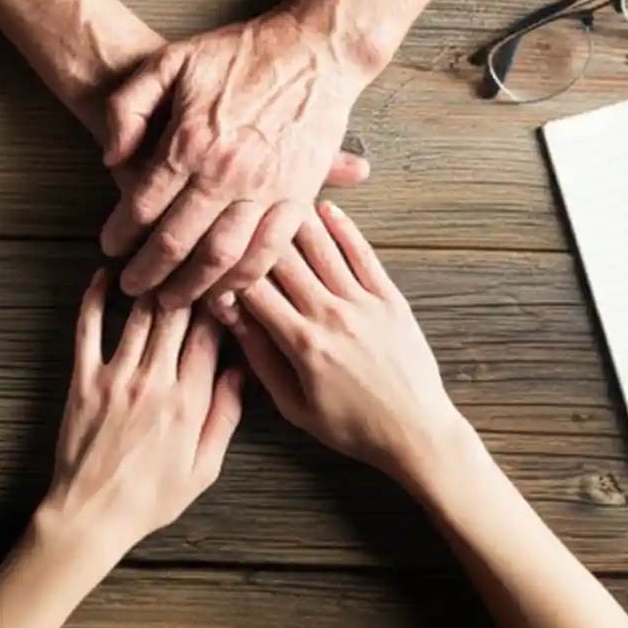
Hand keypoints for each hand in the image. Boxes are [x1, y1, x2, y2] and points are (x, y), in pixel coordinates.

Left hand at [40, 269, 243, 546]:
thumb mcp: (205, 468)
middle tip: (197, 258)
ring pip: (140, 314)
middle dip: (190, 284)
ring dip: (152, 282)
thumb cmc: (151, 499)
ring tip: (161, 255)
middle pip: (177, 316)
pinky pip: (89, 328)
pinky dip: (96, 298)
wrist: (92, 516)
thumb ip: (226, 416)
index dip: (219, 303)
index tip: (226, 281)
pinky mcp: (84, 381)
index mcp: (189, 402)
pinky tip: (104, 275)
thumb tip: (240, 370)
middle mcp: (155, 382)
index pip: (210, 336)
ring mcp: (116, 378)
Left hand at [100, 12, 374, 307]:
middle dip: (148, 272)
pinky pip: (268, 251)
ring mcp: (266, 190)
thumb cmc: (240, 53)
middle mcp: (225, 174)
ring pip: (221, 258)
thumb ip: (128, 108)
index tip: (110, 249)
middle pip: (176, 242)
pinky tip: (226, 291)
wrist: (314, 50)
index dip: (121, 234)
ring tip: (171, 302)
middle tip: (133, 288)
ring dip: (192, 287)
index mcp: (190, 143)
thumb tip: (111, 158)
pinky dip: (245, 279)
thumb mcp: (169, 61)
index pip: (142, 206)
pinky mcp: (299, 197)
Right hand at [213, 202, 469, 478]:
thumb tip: (231, 319)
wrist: (416, 431)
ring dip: (295, 219)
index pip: (252, 291)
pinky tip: (325, 209)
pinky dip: (344, 228)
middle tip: (236, 209)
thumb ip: (262, 360)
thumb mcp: (295, 406)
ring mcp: (363, 303)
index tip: (211, 256)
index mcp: (302, 344)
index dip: (227, 270)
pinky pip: (363, 254)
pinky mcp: (390, 298)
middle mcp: (331, 315)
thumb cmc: (352, 427)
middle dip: (255, 233)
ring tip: (274, 196)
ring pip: (321, 248)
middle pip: (283, 261)